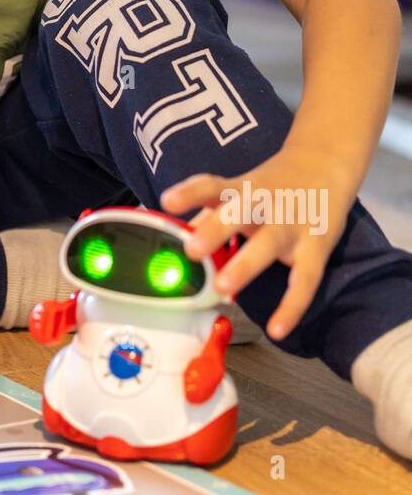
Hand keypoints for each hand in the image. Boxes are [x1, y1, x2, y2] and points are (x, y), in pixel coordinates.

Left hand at [159, 147, 355, 341]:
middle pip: (241, 211)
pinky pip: (305, 280)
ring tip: (223, 287)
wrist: (327, 164)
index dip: (191, 193)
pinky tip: (276, 330)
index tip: (168, 201)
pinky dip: (292, 306)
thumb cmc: (275, 185)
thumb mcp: (243, 188)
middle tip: (192, 249)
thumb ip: (212, 211)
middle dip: (217, 228)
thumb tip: (179, 235)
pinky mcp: (317, 248)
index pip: (214, 186)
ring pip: (269, 244)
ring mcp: (293, 225)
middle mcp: (266, 203)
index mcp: (243, 188)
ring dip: (246, 265)